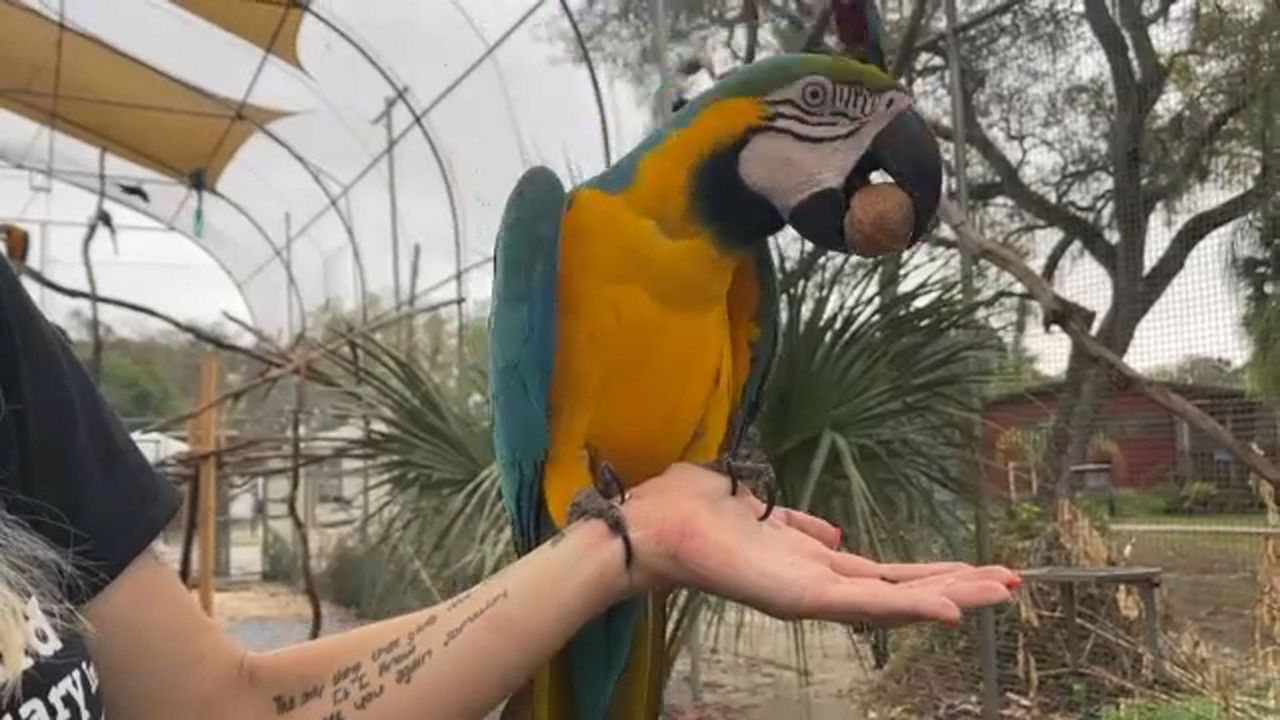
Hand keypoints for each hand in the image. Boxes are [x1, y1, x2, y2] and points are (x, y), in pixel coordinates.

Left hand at [619, 463, 1019, 627]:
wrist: (657, 526)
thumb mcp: (763, 511)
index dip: (932, 574)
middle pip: (902, 590)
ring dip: (951, 597)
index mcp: (812, 564)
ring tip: (1002, 591)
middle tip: (1013, 583)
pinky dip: (908, 609)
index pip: (884, 573)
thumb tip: (835, 533)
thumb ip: (800, 526)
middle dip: (958, 587)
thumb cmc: (698, 513)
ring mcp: (812, 595)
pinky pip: (863, 605)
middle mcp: (819, 584)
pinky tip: (950, 609)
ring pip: (895, 601)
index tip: (979, 568)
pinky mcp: (801, 597)